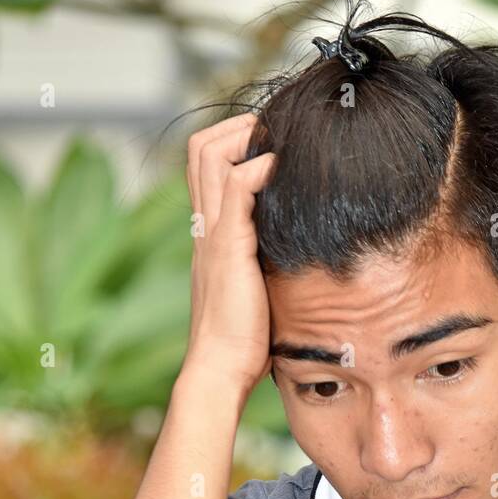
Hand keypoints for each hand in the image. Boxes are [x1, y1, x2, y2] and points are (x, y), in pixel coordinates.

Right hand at [183, 111, 276, 389]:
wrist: (221, 370)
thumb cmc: (243, 341)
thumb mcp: (256, 289)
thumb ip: (264, 263)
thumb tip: (297, 252)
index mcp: (209, 236)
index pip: (205, 168)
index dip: (232, 144)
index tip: (267, 147)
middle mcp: (205, 227)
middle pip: (200, 148)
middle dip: (237, 128)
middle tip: (273, 134)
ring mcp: (212, 234)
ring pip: (211, 154)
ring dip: (246, 137)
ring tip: (278, 144)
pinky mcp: (228, 247)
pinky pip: (237, 187)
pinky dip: (259, 168)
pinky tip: (282, 171)